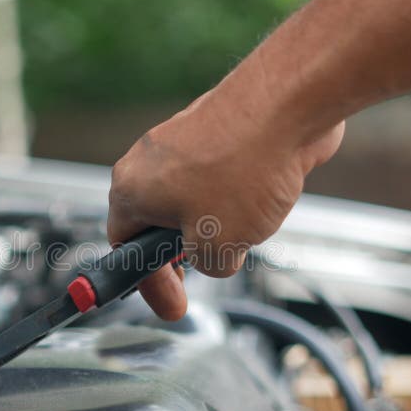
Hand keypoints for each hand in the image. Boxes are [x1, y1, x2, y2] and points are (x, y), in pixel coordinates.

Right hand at [107, 78, 343, 319]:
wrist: (286, 105)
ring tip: (241, 233)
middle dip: (180, 253)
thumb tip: (216, 259)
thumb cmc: (243, 170)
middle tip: (201, 274)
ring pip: (188, 199)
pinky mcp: (217, 132)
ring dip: (210, 224)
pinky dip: (232, 199)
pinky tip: (258, 204)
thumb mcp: (219, 248)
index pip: (124, 248)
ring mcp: (183, 142)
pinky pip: (216, 178)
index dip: (148, 283)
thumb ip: (208, 266)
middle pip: (154, 221)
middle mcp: (149, 161)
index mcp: (132, 190)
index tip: (173, 305)